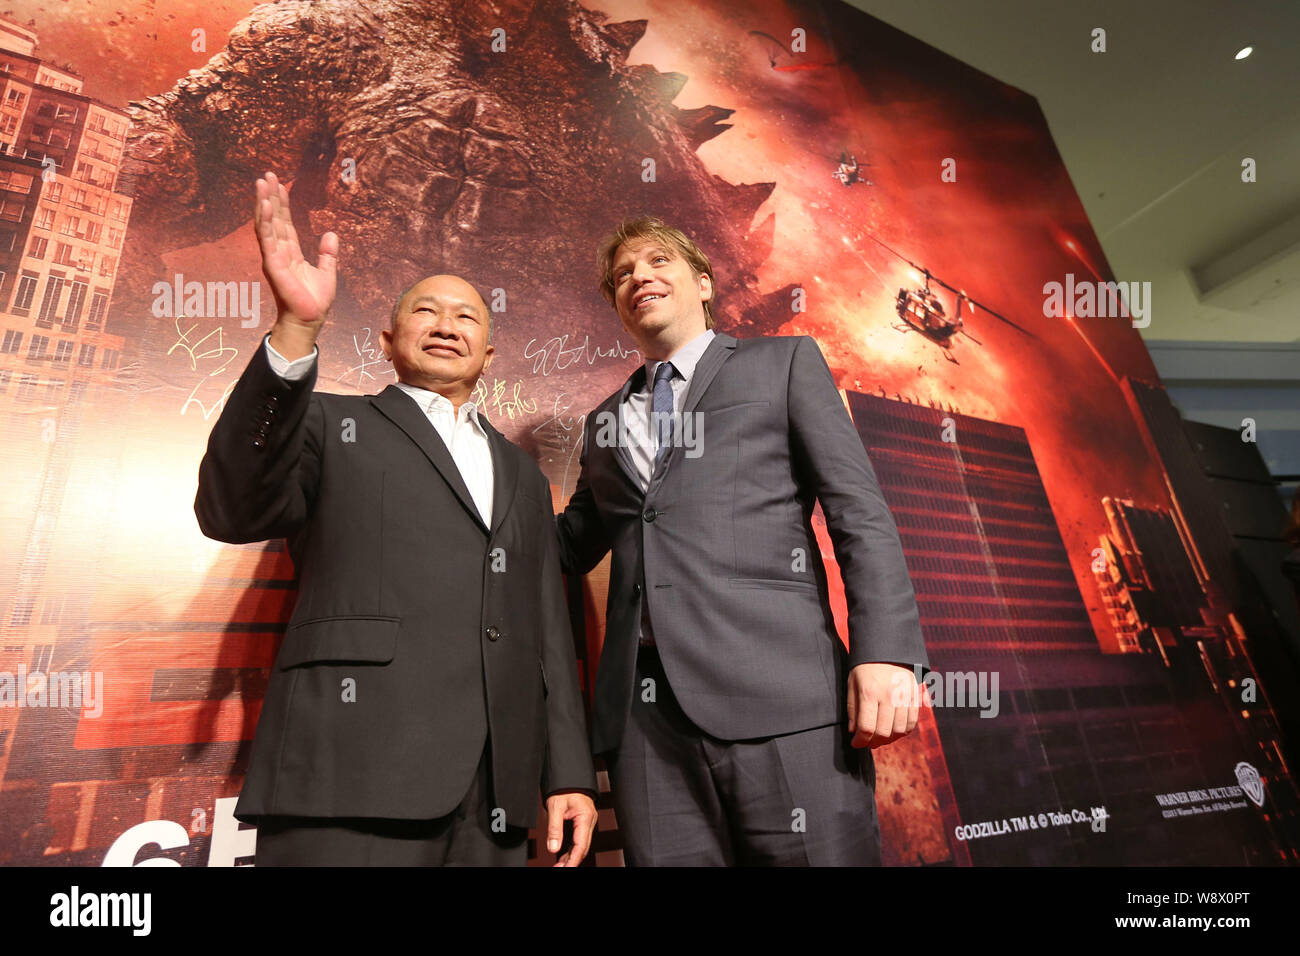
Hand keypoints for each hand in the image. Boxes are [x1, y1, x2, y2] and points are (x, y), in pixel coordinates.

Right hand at [254, 171, 337, 357]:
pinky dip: (265, 221)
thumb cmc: (315, 301)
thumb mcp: (327, 272)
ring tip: (261, 182)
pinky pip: (267, 239)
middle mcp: (279, 251)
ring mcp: (274, 256)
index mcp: (291, 252)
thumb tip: (331, 234)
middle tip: (267, 175)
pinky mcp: (272, 264)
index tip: (280, 184)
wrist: (309, 320)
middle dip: (270, 196)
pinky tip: (264, 205)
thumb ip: (328, 253)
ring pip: (266, 224)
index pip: (285, 222)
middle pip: (273, 218)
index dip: (283, 204)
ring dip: (263, 202)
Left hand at [544, 791, 596, 866]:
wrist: (568, 775)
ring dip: (571, 857)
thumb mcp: (555, 806)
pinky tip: (563, 857)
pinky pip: (578, 839)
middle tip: (558, 869)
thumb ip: (554, 828)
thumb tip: (553, 848)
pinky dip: (571, 849)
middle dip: (572, 861)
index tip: (565, 869)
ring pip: (581, 845)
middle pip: (583, 847)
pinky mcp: (582, 822)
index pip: (581, 845)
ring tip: (559, 866)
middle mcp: (589, 821)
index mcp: (585, 817)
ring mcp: (587, 822)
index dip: (573, 860)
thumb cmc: (564, 786)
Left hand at [847, 661, 921, 748]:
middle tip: (867, 742)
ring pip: (899, 731)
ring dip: (889, 739)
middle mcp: (889, 695)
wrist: (888, 648)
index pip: (867, 727)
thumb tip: (854, 732)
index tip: (856, 743)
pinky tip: (894, 731)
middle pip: (884, 732)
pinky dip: (903, 732)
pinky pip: (912, 723)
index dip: (860, 741)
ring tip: (880, 738)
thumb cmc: (865, 667)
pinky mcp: (915, 696)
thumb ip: (853, 709)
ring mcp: (904, 696)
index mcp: (869, 692)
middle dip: (873, 742)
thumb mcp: (852, 683)